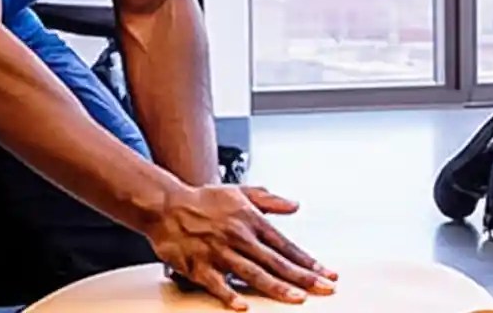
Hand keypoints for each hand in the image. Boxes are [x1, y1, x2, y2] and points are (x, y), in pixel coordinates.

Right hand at [146, 184, 336, 309]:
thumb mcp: (240, 191)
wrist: (166, 205)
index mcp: (251, 220)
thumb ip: (269, 200)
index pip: (286, 244)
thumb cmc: (203, 200)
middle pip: (276, 261)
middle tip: (325, 288)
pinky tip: (244, 306)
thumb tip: (295, 205)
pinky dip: (230, 295)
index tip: (326, 272)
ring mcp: (219, 253)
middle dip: (303, 277)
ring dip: (277, 287)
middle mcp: (239, 237)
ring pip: (253, 274)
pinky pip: (217, 284)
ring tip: (298, 298)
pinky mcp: (199, 266)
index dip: (307, 260)